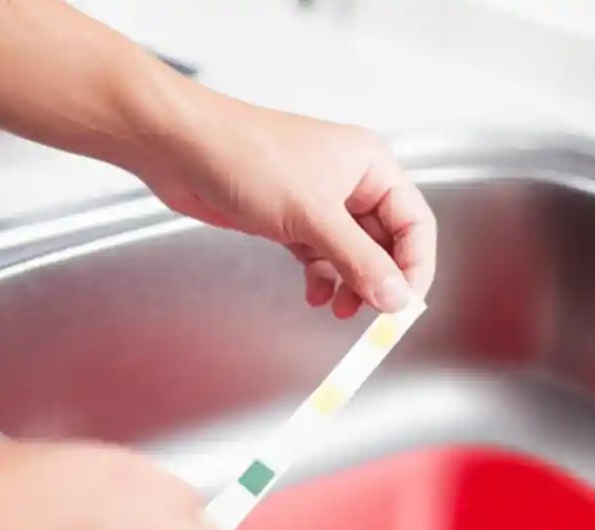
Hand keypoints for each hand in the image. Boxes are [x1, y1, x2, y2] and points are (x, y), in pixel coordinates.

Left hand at [136, 91, 436, 318]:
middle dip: (380, 281)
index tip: (405, 305)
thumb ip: (359, 261)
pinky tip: (314, 295)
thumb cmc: (242, 154)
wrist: (178, 148)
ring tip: (340, 310)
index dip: (416, 266)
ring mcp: (319, 201)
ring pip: (353, 254)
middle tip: (374, 316)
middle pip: (386, 242)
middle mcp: (350, 182)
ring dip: (350, 285)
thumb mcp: (312, 216)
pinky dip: (321, 278)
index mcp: (370, 166)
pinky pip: (321, 256)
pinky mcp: (291, 218)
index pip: (414, 223)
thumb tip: (396, 296)